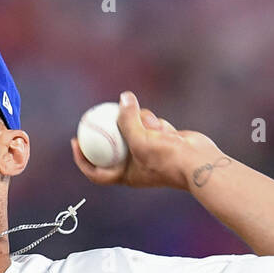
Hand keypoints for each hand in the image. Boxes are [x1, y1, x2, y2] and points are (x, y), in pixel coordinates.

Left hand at [71, 91, 226, 191]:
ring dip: (141, 123)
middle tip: (94, 113)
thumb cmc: (166, 159)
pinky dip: (156, 124)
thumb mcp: (140, 140)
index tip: (75, 142)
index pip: (96, 171)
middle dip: (107, 129)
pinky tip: (166, 129)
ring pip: (133, 128)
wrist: (198, 162)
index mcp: (125, 175)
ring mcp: (147, 151)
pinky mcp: (160, 140)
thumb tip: (123, 98)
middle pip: (112, 145)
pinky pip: (149, 124)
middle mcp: (134, 164)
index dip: (82, 159)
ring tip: (152, 127)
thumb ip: (128, 120)